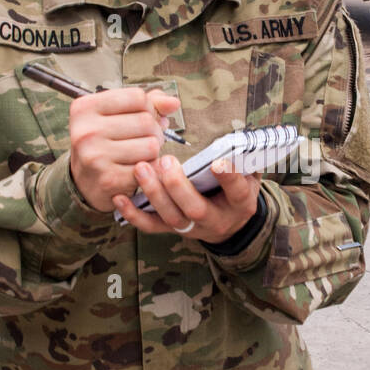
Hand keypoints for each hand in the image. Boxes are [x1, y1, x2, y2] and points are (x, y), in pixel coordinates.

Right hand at [69, 86, 179, 211]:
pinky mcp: (109, 179)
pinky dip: (149, 168)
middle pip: (146, 121)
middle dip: (154, 131)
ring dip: (153, 151)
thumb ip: (148, 103)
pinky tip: (136, 169)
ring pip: (151, 145)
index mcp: (85, 108)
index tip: (139, 118)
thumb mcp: (117, 115)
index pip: (137, 97)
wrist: (86, 181)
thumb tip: (173, 103)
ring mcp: (96, 156)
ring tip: (139, 154)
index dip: (148, 108)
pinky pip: (149, 168)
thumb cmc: (105, 142)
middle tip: (144, 140)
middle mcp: (86, 131)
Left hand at [114, 156, 261, 243]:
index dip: (228, 178)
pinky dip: (133, 214)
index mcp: (240, 203)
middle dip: (178, 186)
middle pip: (196, 209)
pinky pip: (151, 226)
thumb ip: (245, 158)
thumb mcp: (250, 174)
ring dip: (154, 193)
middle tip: (166, 161)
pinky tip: (120, 197)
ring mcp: (192, 227)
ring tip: (141, 168)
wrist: (229, 223)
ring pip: (171, 217)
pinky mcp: (172, 230)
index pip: (236, 191)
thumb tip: (236, 139)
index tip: (217, 162)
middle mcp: (215, 220)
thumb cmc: (237, 190)